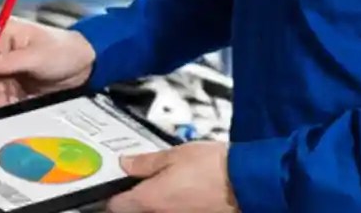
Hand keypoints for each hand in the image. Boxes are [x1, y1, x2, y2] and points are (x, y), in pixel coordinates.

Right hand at [0, 16, 95, 109]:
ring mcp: (10, 67)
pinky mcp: (16, 82)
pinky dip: (2, 103)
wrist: (85, 66)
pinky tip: (6, 109)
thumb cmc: (64, 51)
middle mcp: (5, 49)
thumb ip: (11, 61)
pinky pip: (3, 95)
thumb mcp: (37, 56)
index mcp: (7, 33)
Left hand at [106, 142, 239, 212]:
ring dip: (155, 202)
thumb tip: (125, 163)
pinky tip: (182, 193)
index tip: (119, 183)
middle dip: (135, 199)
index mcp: (149, 199)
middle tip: (144, 182)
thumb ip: (146, 162)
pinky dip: (173, 205)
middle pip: (135, 212)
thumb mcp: (175, 154)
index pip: (115, 206)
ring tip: (167, 185)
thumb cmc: (212, 166)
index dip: (114, 194)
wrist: (246, 183)